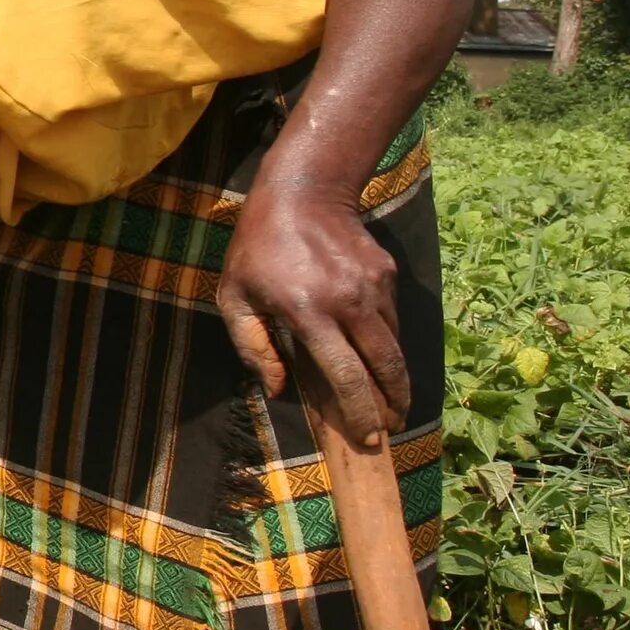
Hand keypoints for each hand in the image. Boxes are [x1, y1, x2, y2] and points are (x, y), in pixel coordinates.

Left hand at [216, 185, 408, 446]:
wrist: (303, 190)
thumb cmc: (257, 247)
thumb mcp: (234, 296)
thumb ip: (253, 347)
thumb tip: (277, 391)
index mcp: (309, 312)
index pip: (347, 377)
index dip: (361, 414)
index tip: (370, 439)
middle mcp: (350, 302)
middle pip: (385, 369)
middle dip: (392, 406)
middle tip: (391, 430)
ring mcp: (374, 287)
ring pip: (395, 347)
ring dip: (396, 379)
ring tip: (391, 403)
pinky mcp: (387, 274)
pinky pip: (392, 320)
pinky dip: (388, 344)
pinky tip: (377, 358)